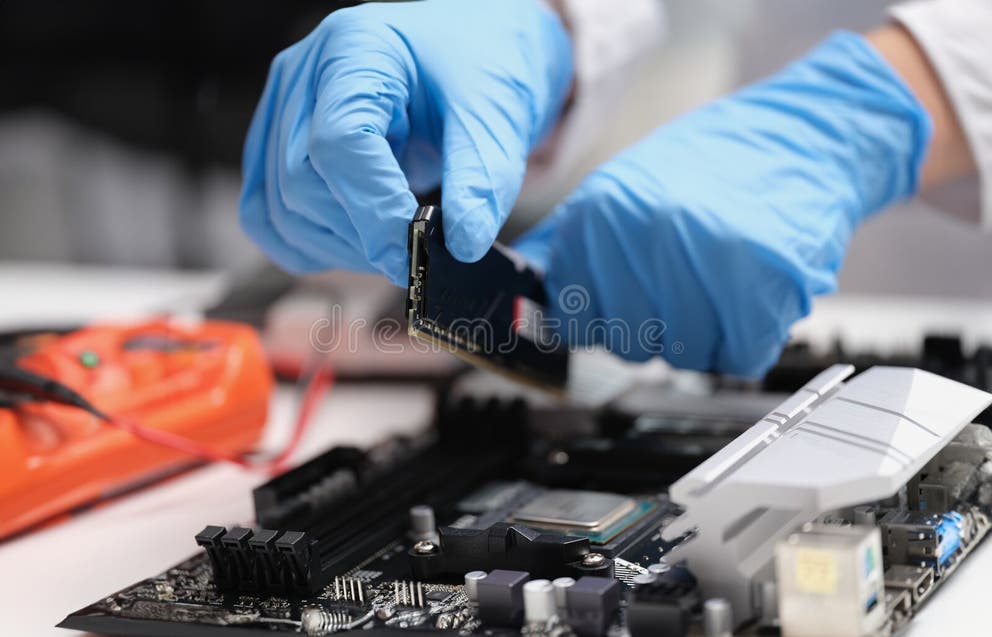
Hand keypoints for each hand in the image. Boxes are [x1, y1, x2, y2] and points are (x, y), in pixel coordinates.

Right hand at [240, 0, 572, 284]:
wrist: (468, 49)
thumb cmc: (478, 65)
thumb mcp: (495, 115)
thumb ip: (481, 181)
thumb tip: (463, 247)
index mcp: (356, 48)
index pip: (338, 144)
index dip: (374, 211)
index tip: (414, 254)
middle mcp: (304, 75)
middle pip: (301, 182)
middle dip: (359, 236)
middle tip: (414, 256)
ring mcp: (283, 110)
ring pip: (280, 208)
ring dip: (337, 248)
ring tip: (394, 247)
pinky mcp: (278, 145)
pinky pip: (268, 214)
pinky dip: (312, 245)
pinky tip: (358, 245)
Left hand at [516, 32, 930, 376]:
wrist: (804, 136)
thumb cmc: (714, 165)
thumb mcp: (623, 188)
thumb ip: (575, 245)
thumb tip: (528, 298)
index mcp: (600, 212)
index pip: (575, 321)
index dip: (607, 323)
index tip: (633, 302)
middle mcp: (645, 231)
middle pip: (629, 344)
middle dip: (659, 330)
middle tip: (690, 288)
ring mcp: (704, 255)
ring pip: (684, 356)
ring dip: (708, 336)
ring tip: (723, 285)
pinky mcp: (763, 280)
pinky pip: (738, 357)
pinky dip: (749, 340)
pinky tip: (752, 297)